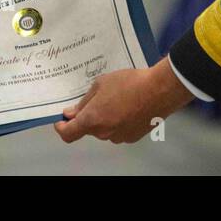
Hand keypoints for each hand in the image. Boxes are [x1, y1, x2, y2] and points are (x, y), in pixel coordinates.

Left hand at [54, 58, 195, 144]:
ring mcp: (119, 137)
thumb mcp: (101, 84)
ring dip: (105, 117)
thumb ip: (84, 101)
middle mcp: (104, 133)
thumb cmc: (129, 83)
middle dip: (89, 115)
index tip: (61, 121)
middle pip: (89, 128)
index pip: (69, 134)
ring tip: (117, 98)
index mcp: (92, 120)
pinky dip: (119, 120)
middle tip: (98, 97)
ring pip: (104, 129)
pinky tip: (128, 106)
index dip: (62, 128)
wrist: (159, 90)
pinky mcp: (133, 137)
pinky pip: (119, 130)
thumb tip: (71, 113)